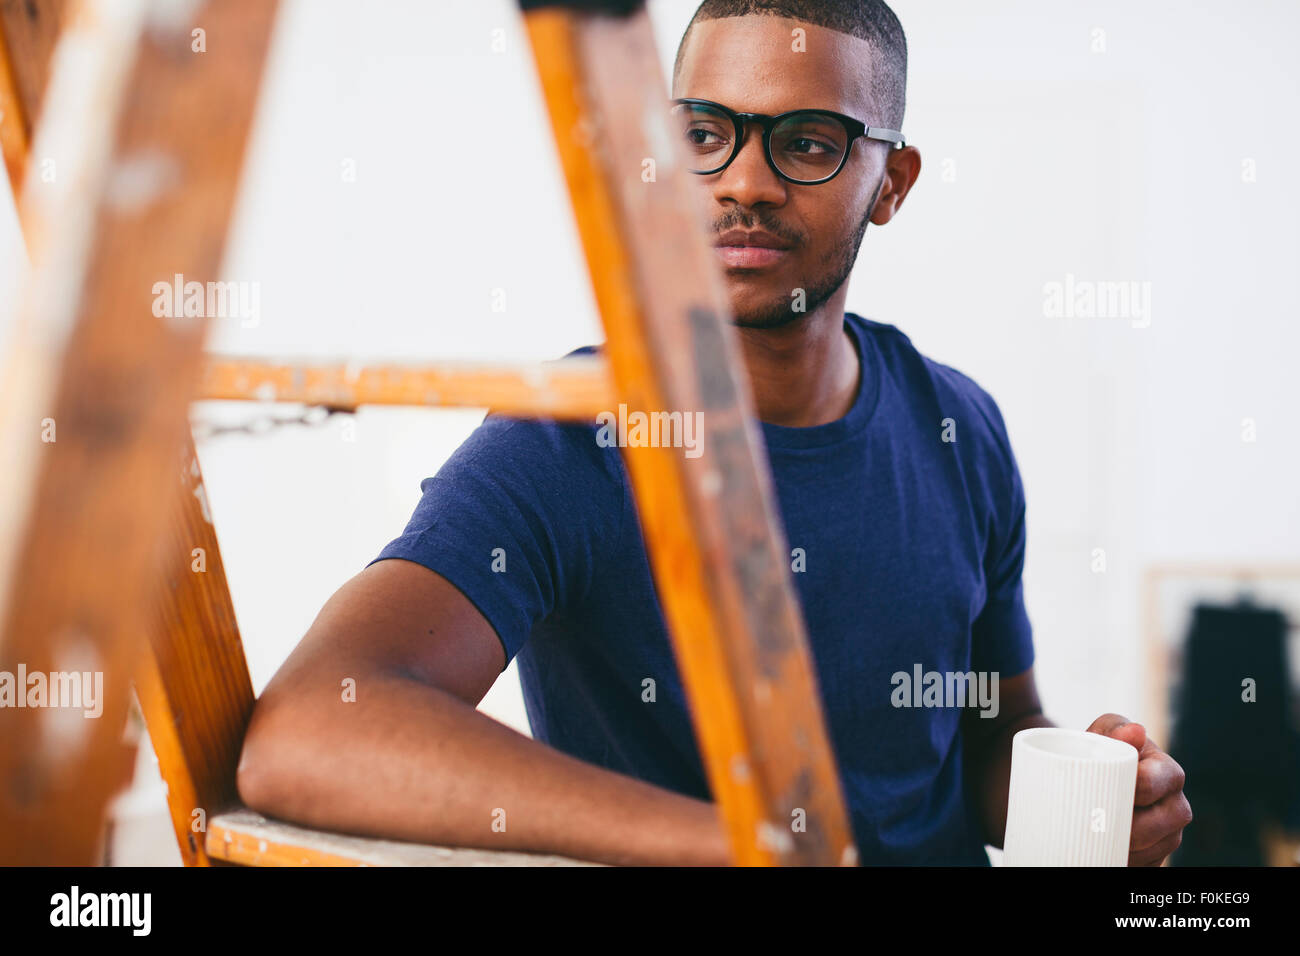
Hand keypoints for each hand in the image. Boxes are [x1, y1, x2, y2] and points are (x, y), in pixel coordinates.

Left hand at [1085, 714, 1192, 865]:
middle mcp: (1176, 806)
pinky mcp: (1158, 855)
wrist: (1096, 773)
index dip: (1121, 790)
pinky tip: (1104, 853)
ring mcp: (1170, 835)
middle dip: (1117, 827)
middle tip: (1087, 822)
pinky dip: (1122, 861)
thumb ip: (1115, 730)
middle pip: (1149, 828)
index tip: (1095, 791)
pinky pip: (1145, 866)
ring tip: (1091, 839)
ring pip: (1148, 853)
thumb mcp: (1105, 734)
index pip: (1147, 786)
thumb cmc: (1103, 750)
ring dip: (1118, 849)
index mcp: (1168, 773)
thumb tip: (1135, 731)